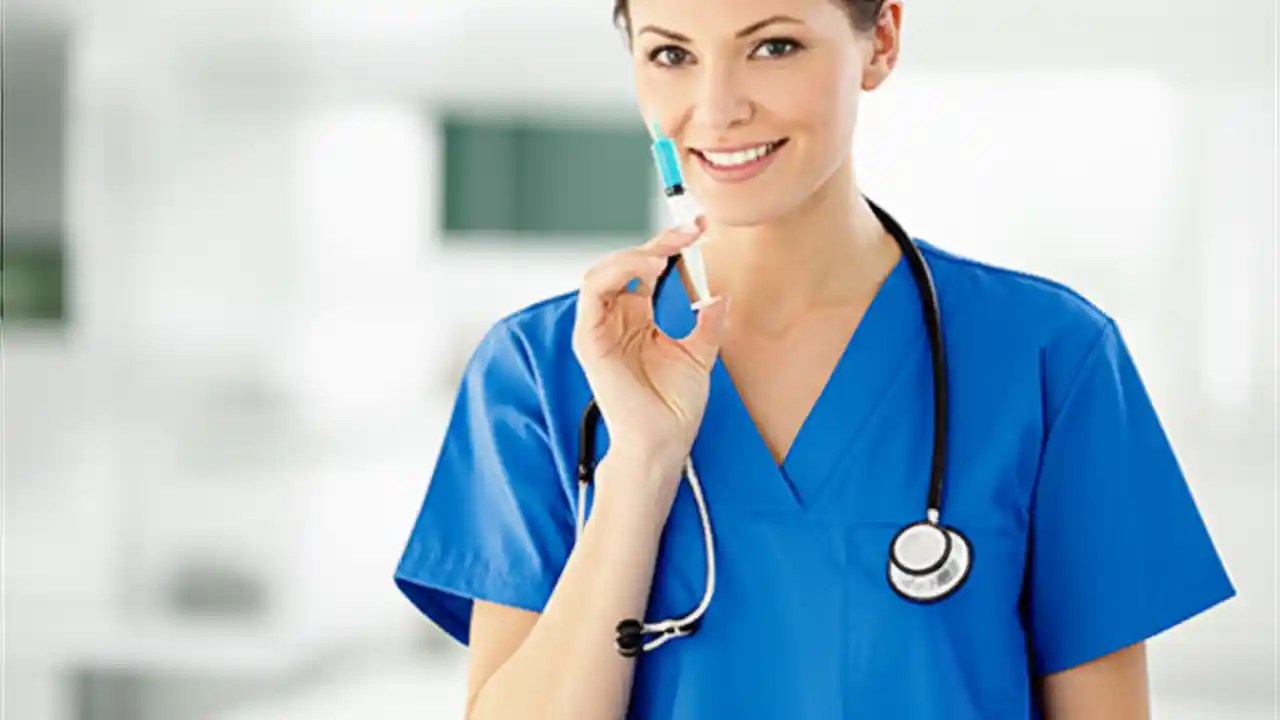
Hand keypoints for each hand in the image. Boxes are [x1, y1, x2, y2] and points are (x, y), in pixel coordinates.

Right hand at [572, 222, 730, 478]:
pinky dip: (617, 273)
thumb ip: (706, 322)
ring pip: (603, 271)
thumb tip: (718, 294)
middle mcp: (617, 318)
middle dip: (657, 242)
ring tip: (665, 253)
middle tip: (689, 231)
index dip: (671, 245)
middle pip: (625, 264)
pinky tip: (648, 269)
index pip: (648, 269)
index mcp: (639, 318)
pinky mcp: (590, 339)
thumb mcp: (700, 354)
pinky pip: (593, 293)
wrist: (662, 441)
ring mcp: (600, 328)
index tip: (701, 228)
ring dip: (634, 254)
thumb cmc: (674, 405)